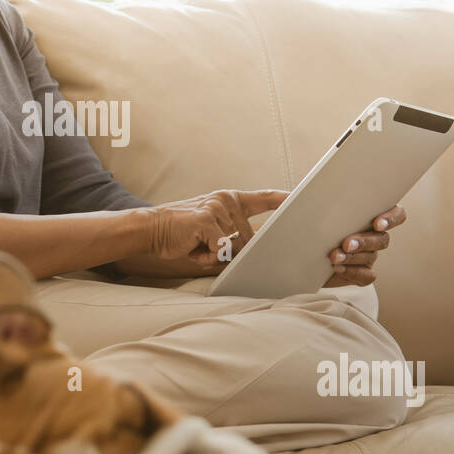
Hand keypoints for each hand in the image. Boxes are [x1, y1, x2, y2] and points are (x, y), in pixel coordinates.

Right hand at [114, 188, 289, 277]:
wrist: (150, 229)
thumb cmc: (182, 233)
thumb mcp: (213, 230)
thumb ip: (235, 234)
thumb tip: (257, 246)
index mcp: (231, 200)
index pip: (264, 198)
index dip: (284, 199)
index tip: (303, 198)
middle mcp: (227, 200)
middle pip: (250, 238)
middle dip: (230, 252)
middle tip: (206, 246)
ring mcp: (217, 208)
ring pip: (235, 246)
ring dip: (215, 255)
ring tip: (197, 246)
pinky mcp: (207, 220)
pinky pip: (219, 249)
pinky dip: (205, 255)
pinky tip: (192, 247)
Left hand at [324, 203, 406, 287]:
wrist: (303, 253)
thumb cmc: (316, 225)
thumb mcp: (322, 211)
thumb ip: (330, 204)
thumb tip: (323, 198)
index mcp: (371, 215)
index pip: (397, 214)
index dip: (392, 218)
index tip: (377, 224)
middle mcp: (375, 236)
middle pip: (382, 238)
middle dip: (364, 242)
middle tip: (346, 244)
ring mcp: (370, 255)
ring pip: (371, 256)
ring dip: (352, 257)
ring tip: (334, 256)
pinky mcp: (362, 273)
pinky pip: (366, 275)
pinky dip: (352, 272)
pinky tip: (338, 268)